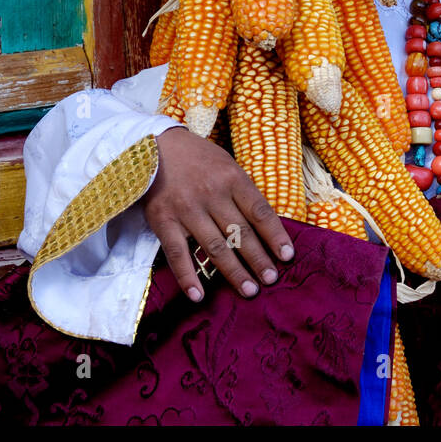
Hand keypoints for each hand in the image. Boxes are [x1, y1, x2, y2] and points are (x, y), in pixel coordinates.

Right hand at [143, 126, 293, 301]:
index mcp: (233, 179)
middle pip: (241, 233)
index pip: (260, 212)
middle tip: (271, 280)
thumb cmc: (198, 158)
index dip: (275, 235)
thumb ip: (243, 192)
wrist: (153, 145)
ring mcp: (187, 209)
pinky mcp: (163, 221)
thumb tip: (265, 224)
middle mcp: (212, 194)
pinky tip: (199, 296)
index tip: (287, 256)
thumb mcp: (227, 165)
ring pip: (215, 247)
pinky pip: (177, 254)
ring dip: (234, 272)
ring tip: (249, 291)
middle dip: (259, 259)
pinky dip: (188, 276)